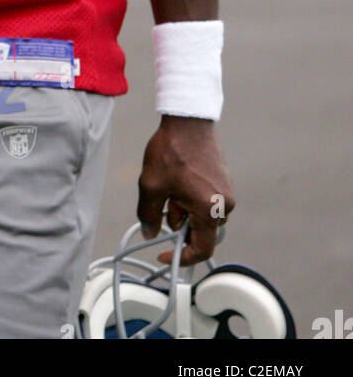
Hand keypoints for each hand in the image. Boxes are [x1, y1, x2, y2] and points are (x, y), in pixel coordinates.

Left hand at [137, 116, 234, 265]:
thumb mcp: (152, 185)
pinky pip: (209, 201)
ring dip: (186, 211)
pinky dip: (193, 199)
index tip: (164, 252)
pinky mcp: (225, 181)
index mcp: (209, 209)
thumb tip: (150, 233)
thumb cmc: (171, 151)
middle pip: (202, 232)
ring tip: (171, 188)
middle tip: (166, 205)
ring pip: (204, 216)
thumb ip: (149, 215)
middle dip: (181, 225)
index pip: (202, 249)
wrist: (188, 119)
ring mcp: (227, 192)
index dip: (182, 257)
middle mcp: (224, 204)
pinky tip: (179, 180)